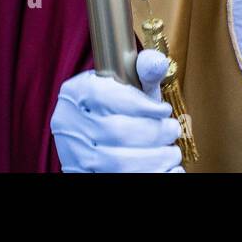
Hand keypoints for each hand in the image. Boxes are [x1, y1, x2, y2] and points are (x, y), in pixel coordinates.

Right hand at [51, 49, 182, 172]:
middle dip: (154, 132)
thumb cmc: (115, 111)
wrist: (94, 141)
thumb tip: (157, 61)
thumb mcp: (128, 89)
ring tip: (171, 152)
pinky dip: (153, 175)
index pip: (106, 96)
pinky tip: (166, 169)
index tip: (164, 110)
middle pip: (116, 130)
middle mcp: (69, 124)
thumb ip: (142, 74)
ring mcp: (75, 155)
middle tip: (172, 129)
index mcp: (76, 94)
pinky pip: (123, 180)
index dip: (141, 105)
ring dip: (155, 158)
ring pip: (118, 163)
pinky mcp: (85, 177)